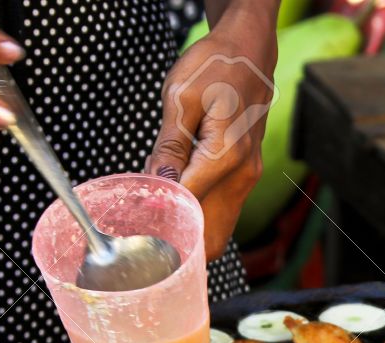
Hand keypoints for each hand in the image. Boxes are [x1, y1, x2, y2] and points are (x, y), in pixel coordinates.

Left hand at [147, 4, 277, 259]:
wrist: (250, 53)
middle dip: (177, 247)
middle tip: (142, 243)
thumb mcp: (182, 98)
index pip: (189, 211)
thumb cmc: (217, 67)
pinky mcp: (244, 177)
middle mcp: (242, 177)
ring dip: (188, 236)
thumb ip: (169, 147)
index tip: (133, 230)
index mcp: (225, 158)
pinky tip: (173, 210)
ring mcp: (247, 180)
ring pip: (218, 231)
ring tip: (153, 227)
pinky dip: (198, 221)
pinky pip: (221, 213)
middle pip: (210, 239)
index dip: (160, 225)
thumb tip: (158, 186)